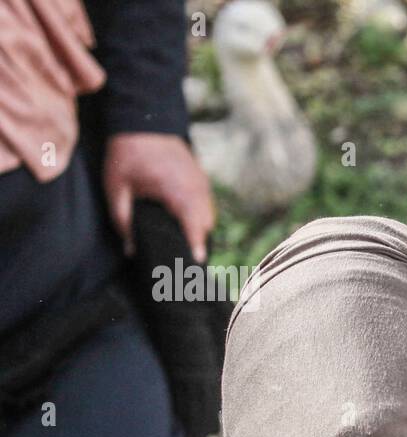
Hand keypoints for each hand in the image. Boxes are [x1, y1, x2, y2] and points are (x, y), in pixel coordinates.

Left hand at [103, 132, 214, 261]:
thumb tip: (131, 251)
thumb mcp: (116, 187)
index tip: (197, 264)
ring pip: (209, 215)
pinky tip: (184, 223)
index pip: (194, 224)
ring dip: (199, 229)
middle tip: (184, 259)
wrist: (143, 121)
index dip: (196, 246)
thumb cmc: (127, 154)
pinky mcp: (201, 178)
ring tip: (185, 244)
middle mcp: (195, 187)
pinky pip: (206, 204)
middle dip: (198, 241)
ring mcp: (201, 181)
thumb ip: (122, 220)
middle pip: (206, 224)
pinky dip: (199, 216)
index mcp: (176, 190)